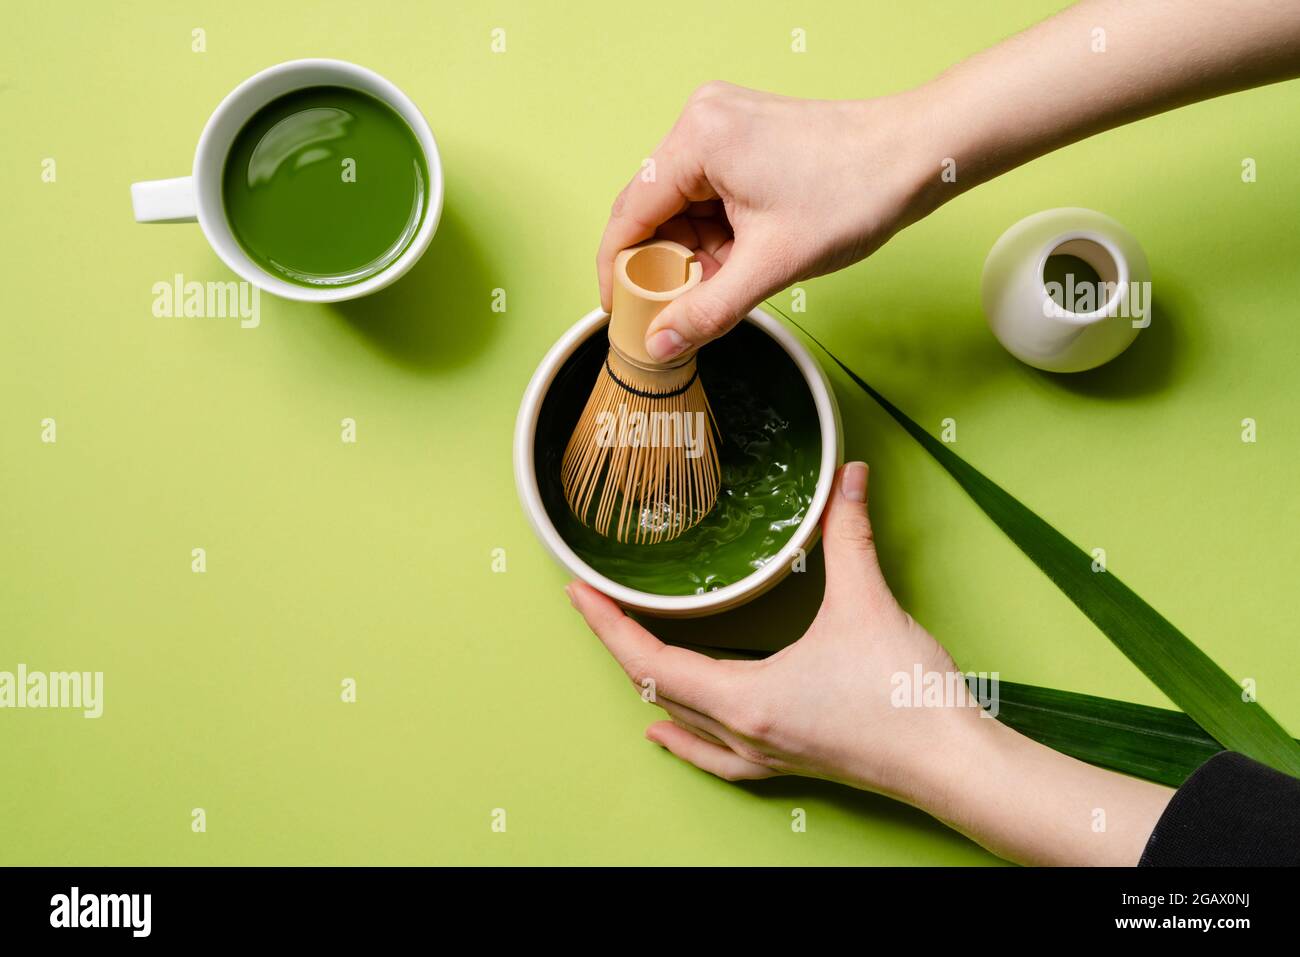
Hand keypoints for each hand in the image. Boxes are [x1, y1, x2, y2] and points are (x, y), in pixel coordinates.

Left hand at [567, 461, 968, 799]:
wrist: (954, 764)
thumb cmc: (906, 698)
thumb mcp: (868, 603)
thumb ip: (850, 533)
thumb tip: (848, 477)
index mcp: (745, 699)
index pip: (648, 660)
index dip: (606, 624)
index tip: (577, 592)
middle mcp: (744, 732)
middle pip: (656, 687)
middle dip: (619, 643)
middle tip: (595, 603)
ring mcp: (764, 753)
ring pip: (683, 719)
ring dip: (647, 684)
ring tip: (621, 655)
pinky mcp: (789, 760)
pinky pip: (716, 757)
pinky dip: (684, 741)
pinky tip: (667, 734)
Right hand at [596, 83, 938, 362]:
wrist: (917, 155)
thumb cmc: (855, 193)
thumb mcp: (771, 265)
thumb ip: (707, 311)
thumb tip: (660, 343)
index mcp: (698, 139)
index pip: (629, 213)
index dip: (617, 271)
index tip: (617, 311)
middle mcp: (702, 121)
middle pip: (653, 209)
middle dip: (666, 264)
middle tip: (676, 311)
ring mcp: (723, 125)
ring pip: (682, 206)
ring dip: (695, 252)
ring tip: (726, 283)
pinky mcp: (744, 137)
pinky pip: (708, 195)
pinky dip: (716, 234)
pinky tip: (738, 261)